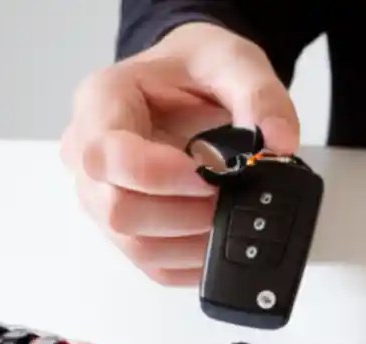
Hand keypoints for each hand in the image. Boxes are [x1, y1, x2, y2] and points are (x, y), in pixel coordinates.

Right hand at [60, 23, 299, 285]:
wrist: (185, 86)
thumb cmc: (192, 69)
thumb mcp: (231, 59)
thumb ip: (259, 95)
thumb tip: (278, 143)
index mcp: (100, 102)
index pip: (107, 155)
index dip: (159, 176)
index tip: (209, 176)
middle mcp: (87, 153)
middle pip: (118, 210)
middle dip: (184, 214)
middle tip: (228, 197)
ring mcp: (101, 195)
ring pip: (135, 244)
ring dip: (192, 241)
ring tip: (230, 215)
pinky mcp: (124, 228)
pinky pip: (152, 263)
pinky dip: (192, 259)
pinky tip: (218, 237)